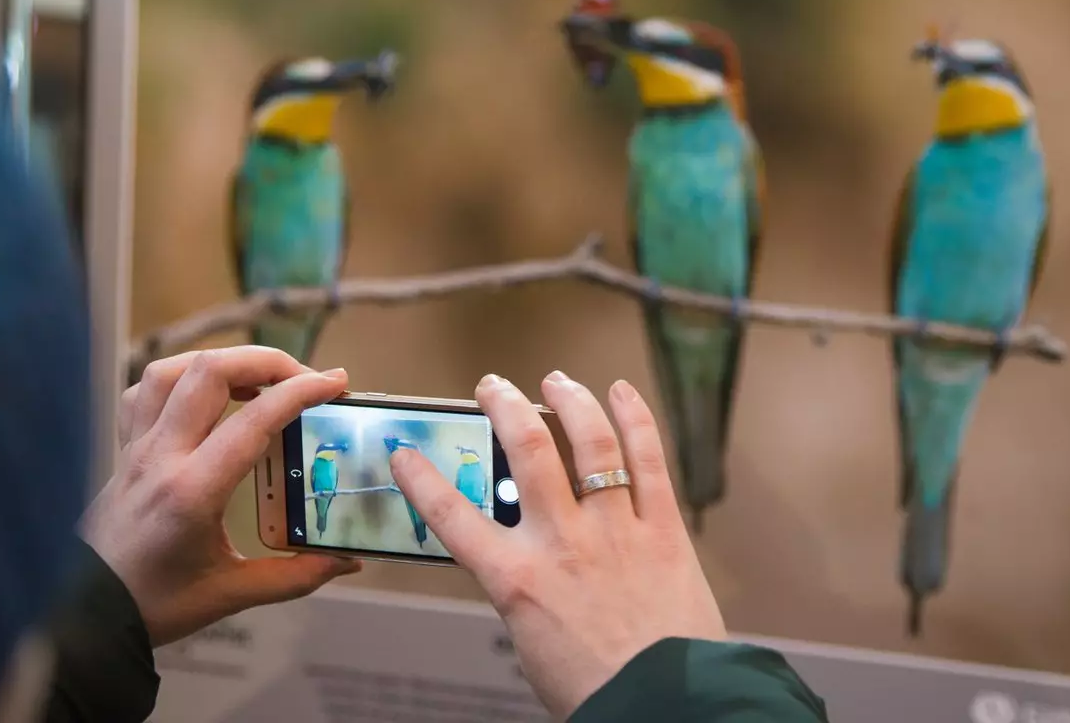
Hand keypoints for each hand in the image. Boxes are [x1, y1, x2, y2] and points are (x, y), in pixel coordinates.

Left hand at [81, 346, 361, 646]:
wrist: (86, 613)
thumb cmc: (154, 603)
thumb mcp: (231, 592)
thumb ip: (296, 575)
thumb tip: (348, 562)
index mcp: (193, 491)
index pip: (254, 419)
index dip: (301, 391)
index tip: (334, 385)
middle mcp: (161, 457)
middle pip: (210, 371)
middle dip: (266, 360)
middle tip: (304, 377)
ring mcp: (136, 448)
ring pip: (172, 370)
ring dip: (223, 362)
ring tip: (258, 378)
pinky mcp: (123, 450)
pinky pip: (145, 391)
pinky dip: (180, 378)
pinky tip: (207, 396)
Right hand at [390, 371, 725, 718]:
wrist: (664, 705)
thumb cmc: (597, 688)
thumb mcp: (531, 641)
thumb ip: (522, 591)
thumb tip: (519, 564)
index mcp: (518, 581)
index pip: (452, 518)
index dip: (421, 478)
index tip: (405, 452)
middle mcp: (563, 543)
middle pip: (525, 451)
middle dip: (503, 406)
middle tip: (492, 387)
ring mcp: (616, 529)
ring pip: (589, 442)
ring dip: (569, 399)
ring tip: (555, 379)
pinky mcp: (664, 530)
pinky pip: (649, 460)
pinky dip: (635, 419)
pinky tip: (621, 391)